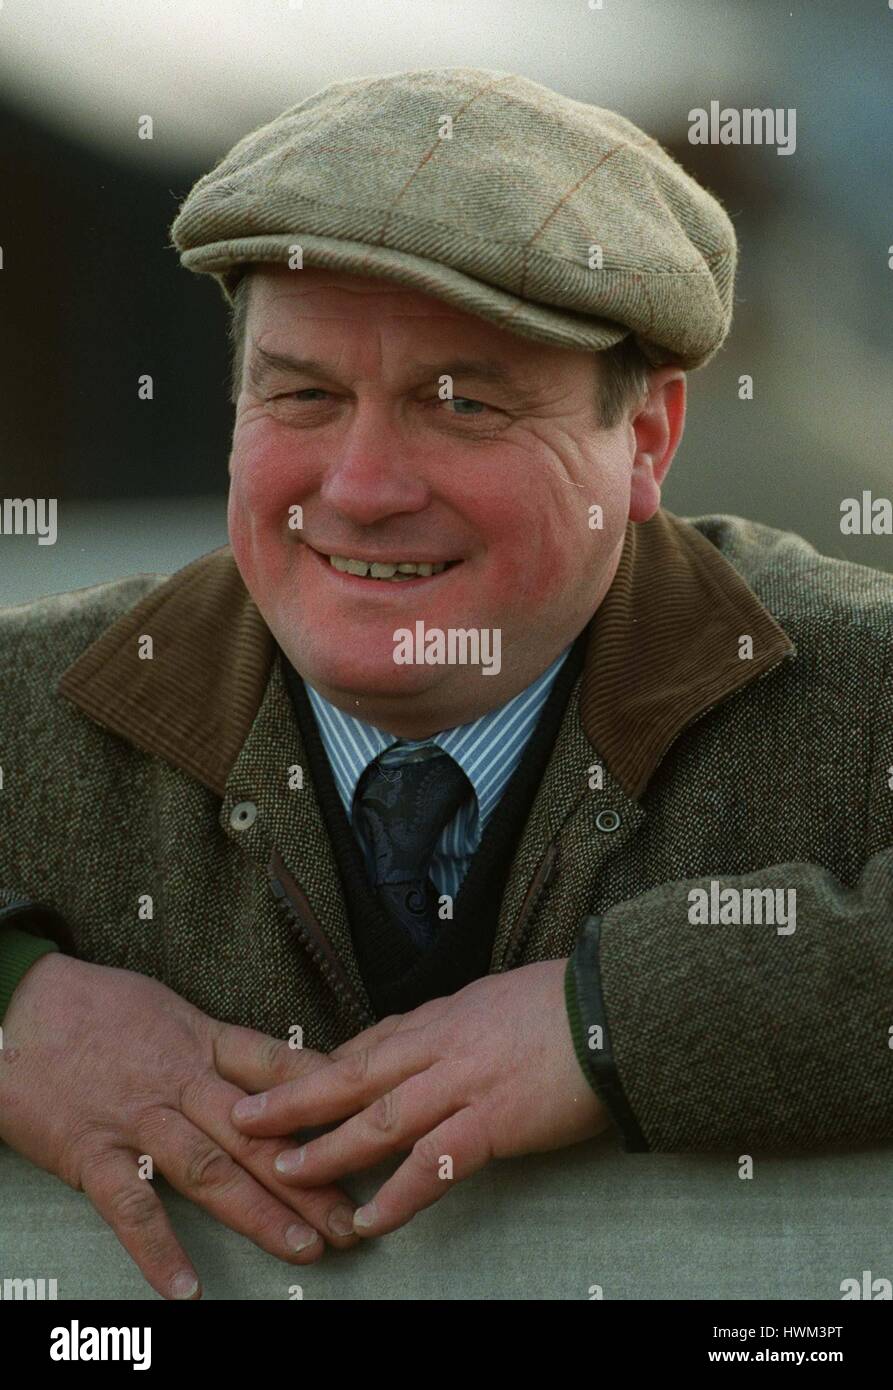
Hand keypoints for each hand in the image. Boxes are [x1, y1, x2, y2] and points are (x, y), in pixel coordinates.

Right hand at [0, 953, 359, 1298]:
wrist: (15, 1006)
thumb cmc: (94, 1005)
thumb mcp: (168, 1009)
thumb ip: (216, 1046)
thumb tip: (267, 1073)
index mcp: (203, 1042)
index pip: (281, 1068)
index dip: (329, 1100)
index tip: (371, 1126)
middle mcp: (180, 1082)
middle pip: (259, 1134)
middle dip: (312, 1178)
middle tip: (355, 1218)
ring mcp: (138, 1118)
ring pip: (211, 1170)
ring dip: (261, 1211)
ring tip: (306, 1246)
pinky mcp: (91, 1151)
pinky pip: (131, 1207)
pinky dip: (158, 1249)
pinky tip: (187, 1288)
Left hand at [231, 958, 609, 1235]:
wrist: (612, 1008)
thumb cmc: (563, 1002)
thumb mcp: (495, 997)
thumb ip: (458, 1022)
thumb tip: (434, 1034)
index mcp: (441, 1016)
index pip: (367, 1043)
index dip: (318, 1065)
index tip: (279, 1082)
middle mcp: (439, 1046)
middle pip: (350, 1074)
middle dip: (293, 1099)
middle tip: (241, 1118)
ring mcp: (461, 1083)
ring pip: (377, 1118)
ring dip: (327, 1149)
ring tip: (284, 1173)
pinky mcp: (490, 1121)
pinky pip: (433, 1164)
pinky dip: (398, 1194)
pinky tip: (370, 1220)